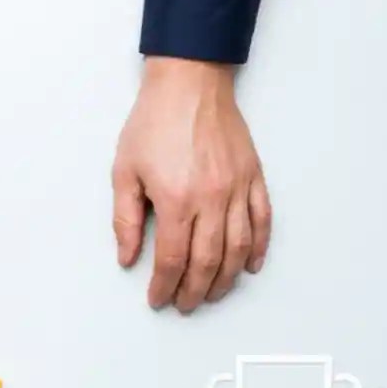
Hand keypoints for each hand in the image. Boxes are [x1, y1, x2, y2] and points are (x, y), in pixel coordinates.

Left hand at [112, 57, 271, 311]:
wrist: (189, 83)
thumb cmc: (154, 122)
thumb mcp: (124, 170)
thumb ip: (124, 219)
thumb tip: (128, 258)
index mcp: (175, 200)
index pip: (172, 260)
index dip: (164, 286)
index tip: (158, 298)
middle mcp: (210, 200)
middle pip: (207, 262)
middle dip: (195, 291)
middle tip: (185, 304)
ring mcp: (236, 189)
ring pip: (238, 249)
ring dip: (226, 279)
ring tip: (214, 294)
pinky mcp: (253, 178)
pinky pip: (262, 221)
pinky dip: (258, 248)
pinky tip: (249, 266)